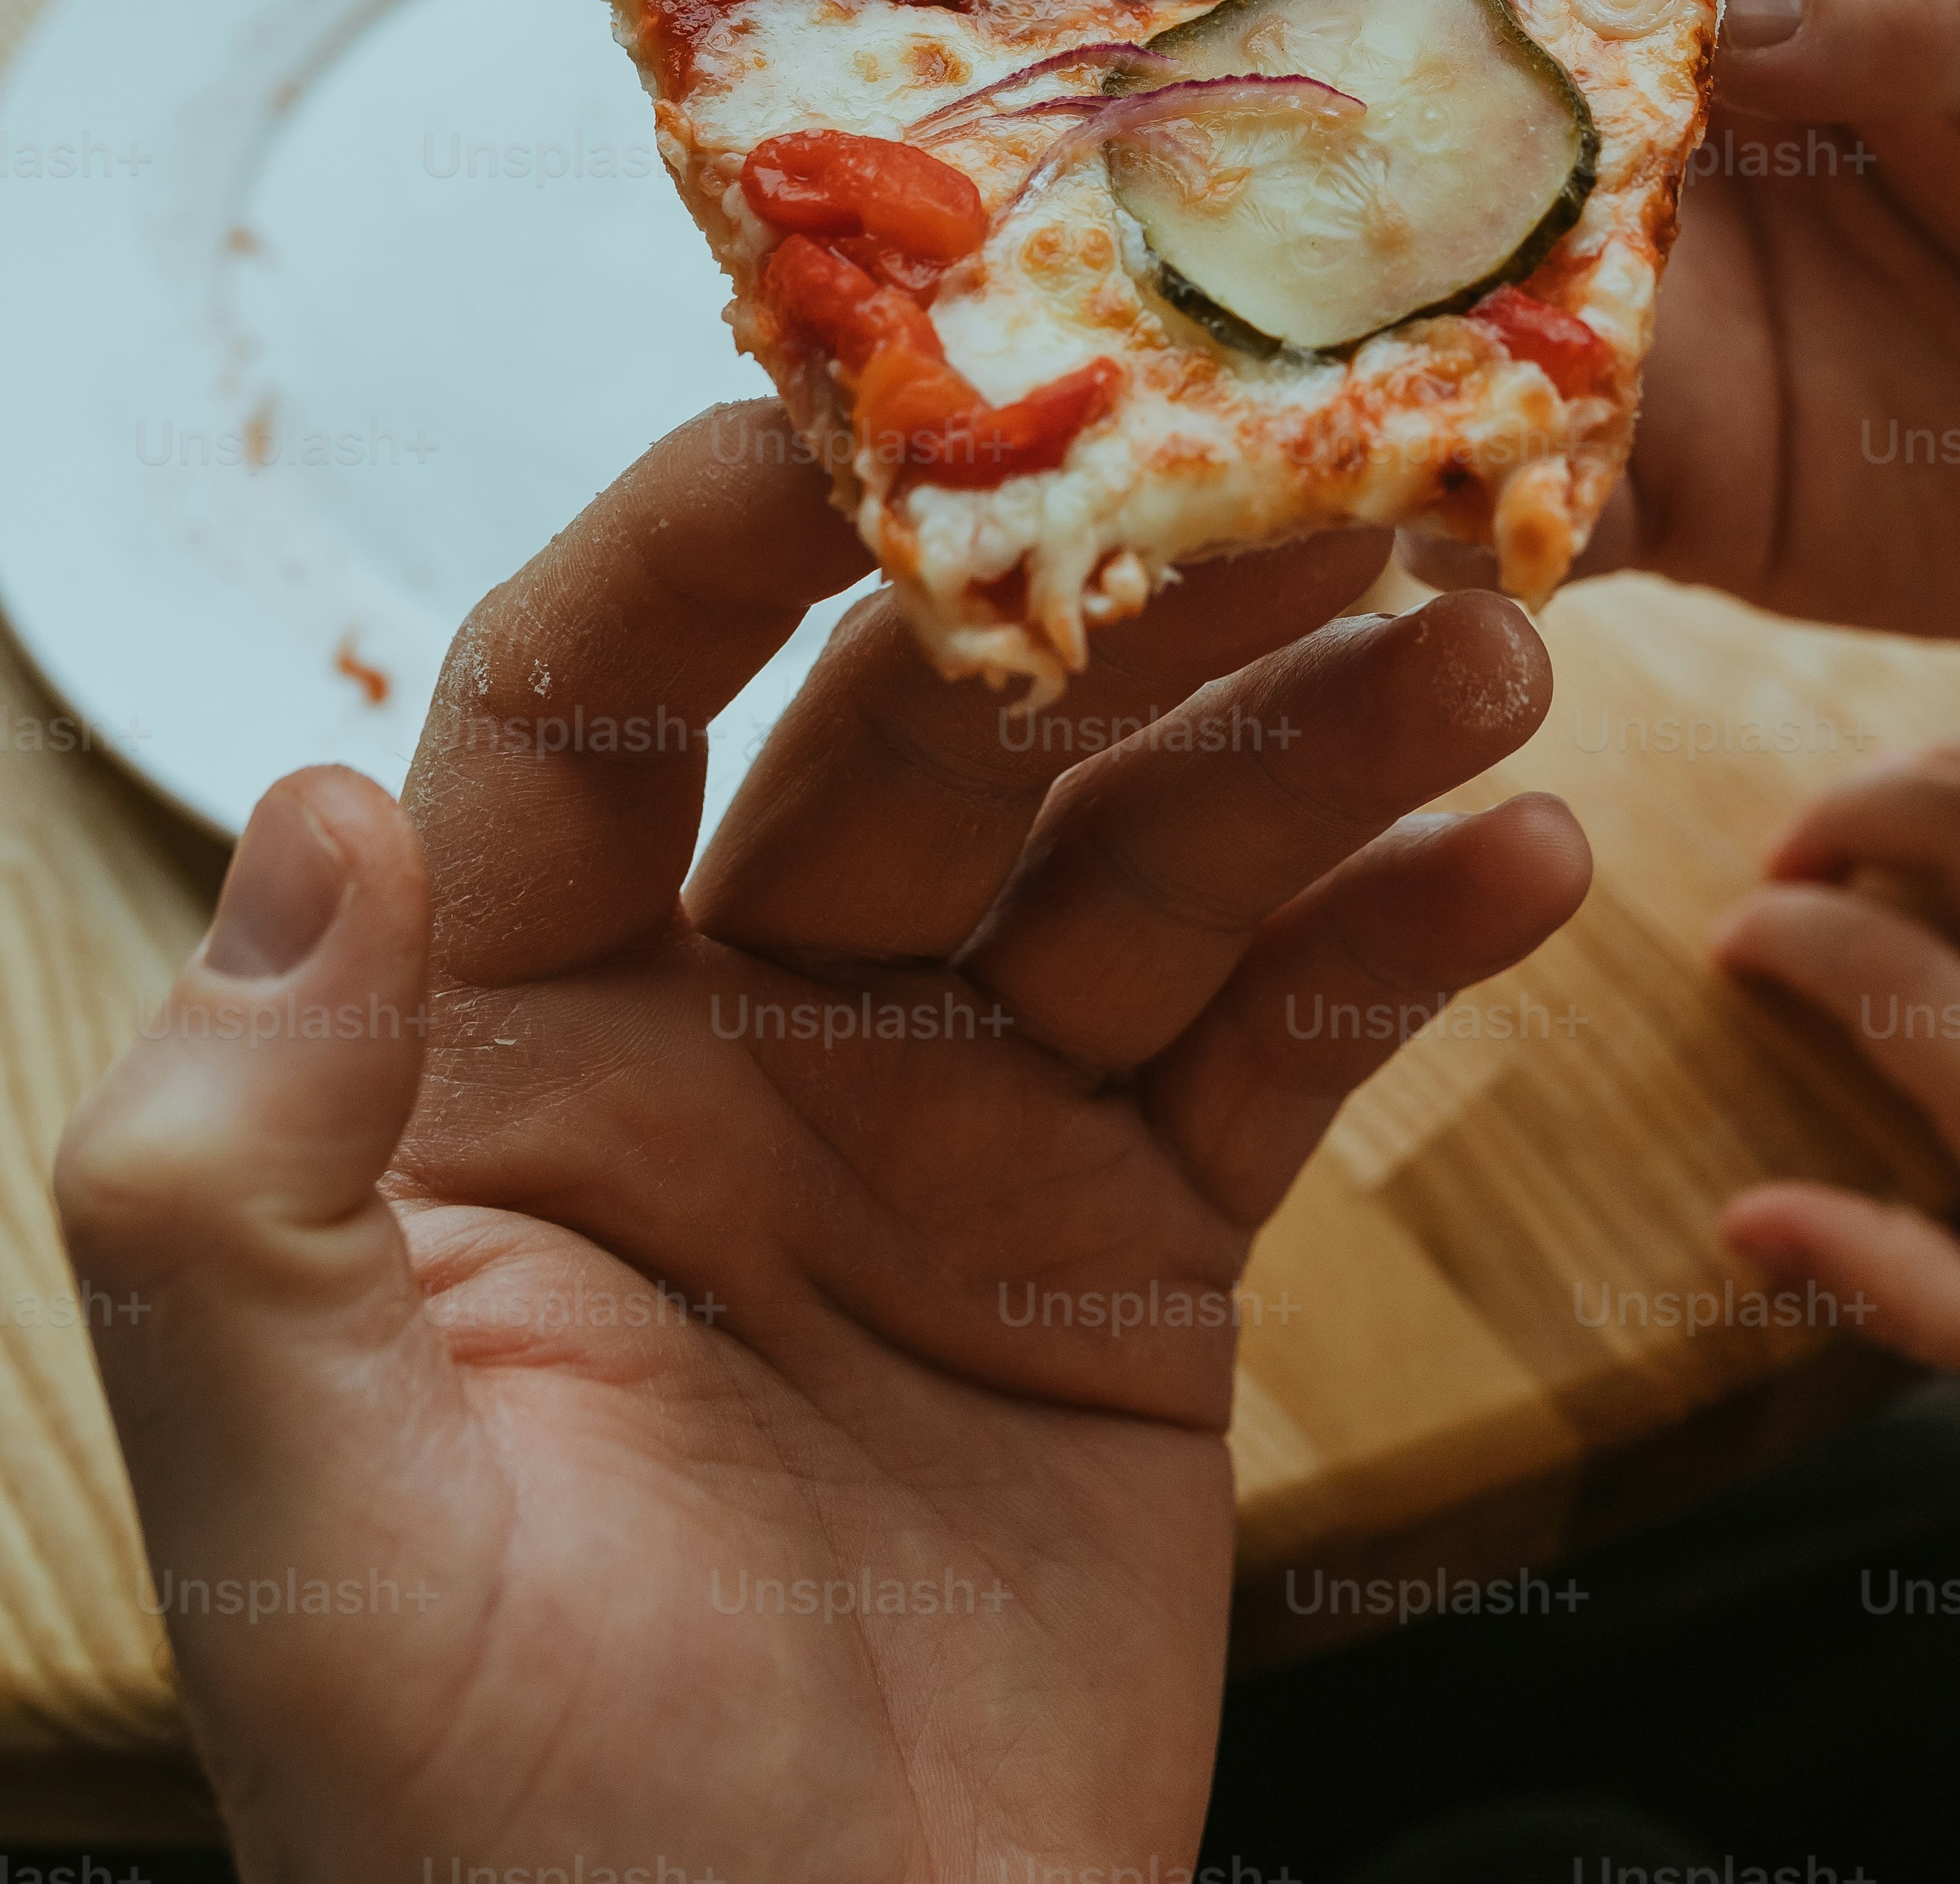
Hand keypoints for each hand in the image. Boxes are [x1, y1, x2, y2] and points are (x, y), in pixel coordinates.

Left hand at [55, 408, 1587, 1883]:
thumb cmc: (484, 1836)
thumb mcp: (303, 1512)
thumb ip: (245, 1169)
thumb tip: (315, 800)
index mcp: (507, 1053)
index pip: (588, 702)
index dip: (716, 537)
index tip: (884, 410)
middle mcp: (737, 1039)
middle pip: (929, 737)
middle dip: (1112, 606)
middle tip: (1309, 480)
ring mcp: (958, 1130)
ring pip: (1147, 860)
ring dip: (1316, 741)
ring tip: (1490, 634)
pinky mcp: (1137, 1251)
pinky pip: (1281, 1045)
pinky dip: (1403, 942)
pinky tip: (1523, 859)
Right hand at [1132, 0, 1959, 638]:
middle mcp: (1601, 82)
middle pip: (1344, 40)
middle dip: (1179, 48)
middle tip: (1026, 70)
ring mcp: (1603, 282)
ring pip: (1362, 280)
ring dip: (1228, 304)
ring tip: (1080, 329)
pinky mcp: (1646, 469)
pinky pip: (1469, 492)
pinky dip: (1372, 515)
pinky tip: (1267, 533)